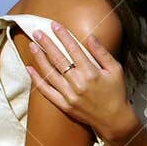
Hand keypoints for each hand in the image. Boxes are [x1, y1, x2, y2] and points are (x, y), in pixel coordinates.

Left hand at [22, 21, 143, 144]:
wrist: (114, 120)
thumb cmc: (117, 92)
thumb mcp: (116, 70)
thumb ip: (102, 53)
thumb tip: (91, 36)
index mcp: (92, 73)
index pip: (74, 49)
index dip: (63, 36)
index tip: (55, 25)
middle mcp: (78, 83)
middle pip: (59, 59)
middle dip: (47, 43)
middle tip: (37, 32)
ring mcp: (69, 95)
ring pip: (50, 73)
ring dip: (40, 58)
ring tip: (32, 45)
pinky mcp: (64, 105)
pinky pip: (47, 91)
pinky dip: (37, 80)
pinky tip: (30, 69)